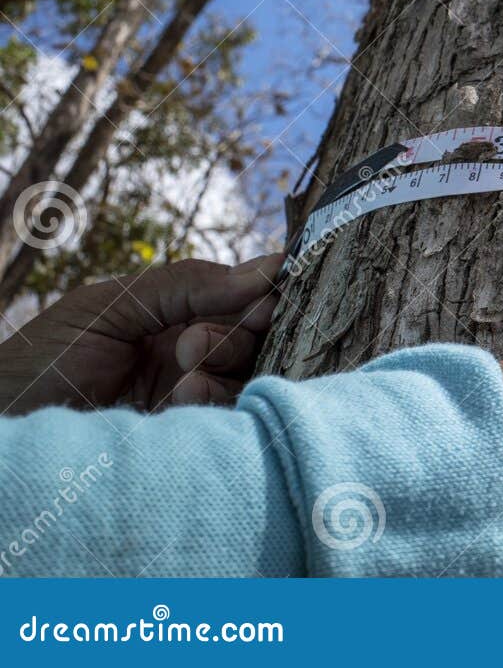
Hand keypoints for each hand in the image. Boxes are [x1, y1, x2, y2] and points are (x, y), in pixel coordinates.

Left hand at [0, 254, 280, 415]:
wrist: (5, 429)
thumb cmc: (40, 362)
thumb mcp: (108, 306)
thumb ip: (185, 284)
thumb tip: (267, 270)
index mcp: (175, 312)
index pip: (243, 292)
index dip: (266, 288)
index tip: (274, 286)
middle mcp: (192, 351)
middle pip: (257, 333)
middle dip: (240, 331)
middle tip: (194, 340)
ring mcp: (193, 394)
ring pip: (251, 372)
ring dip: (226, 366)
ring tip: (184, 375)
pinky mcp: (191, 434)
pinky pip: (233, 413)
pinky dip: (218, 400)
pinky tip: (182, 397)